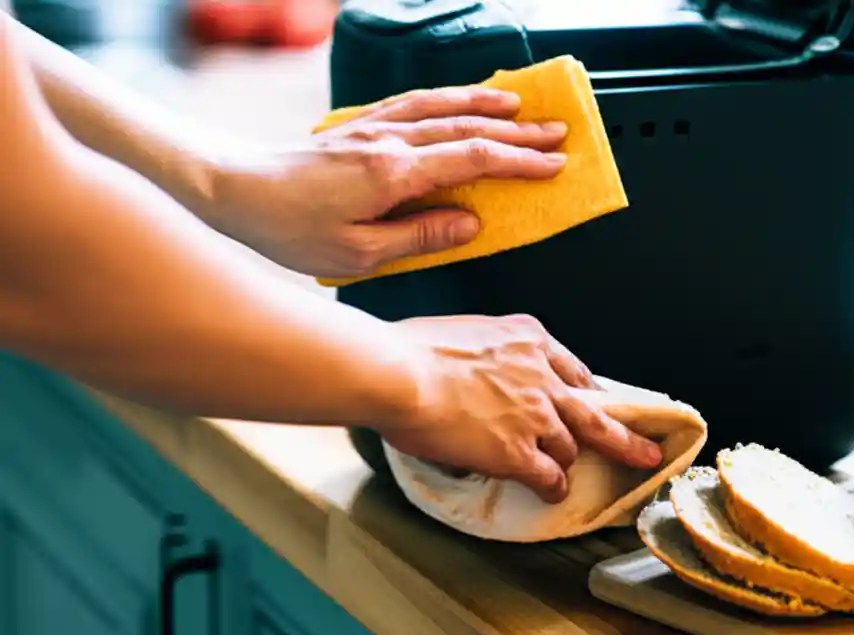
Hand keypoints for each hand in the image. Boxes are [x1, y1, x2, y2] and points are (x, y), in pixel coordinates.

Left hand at [204, 86, 567, 277]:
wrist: (230, 188)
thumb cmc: (288, 229)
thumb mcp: (358, 255)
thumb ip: (420, 237)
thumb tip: (471, 223)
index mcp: (394, 174)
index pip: (473, 160)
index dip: (518, 162)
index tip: (554, 166)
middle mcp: (389, 140)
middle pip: (468, 128)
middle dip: (518, 131)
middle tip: (559, 135)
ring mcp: (373, 126)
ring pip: (443, 106)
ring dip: (487, 105)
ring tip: (522, 106)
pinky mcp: (357, 125)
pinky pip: (414, 102)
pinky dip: (447, 98)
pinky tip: (461, 100)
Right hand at [375, 314, 664, 502]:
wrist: (397, 372)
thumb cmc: (411, 349)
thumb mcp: (466, 333)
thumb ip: (487, 354)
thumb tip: (474, 374)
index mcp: (529, 338)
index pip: (573, 370)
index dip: (585, 393)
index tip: (593, 403)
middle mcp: (542, 376)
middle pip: (595, 412)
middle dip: (624, 437)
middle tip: (648, 451)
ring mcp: (535, 416)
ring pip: (570, 447)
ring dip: (566, 463)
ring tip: (562, 479)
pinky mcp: (519, 452)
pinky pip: (550, 476)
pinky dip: (553, 488)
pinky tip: (552, 495)